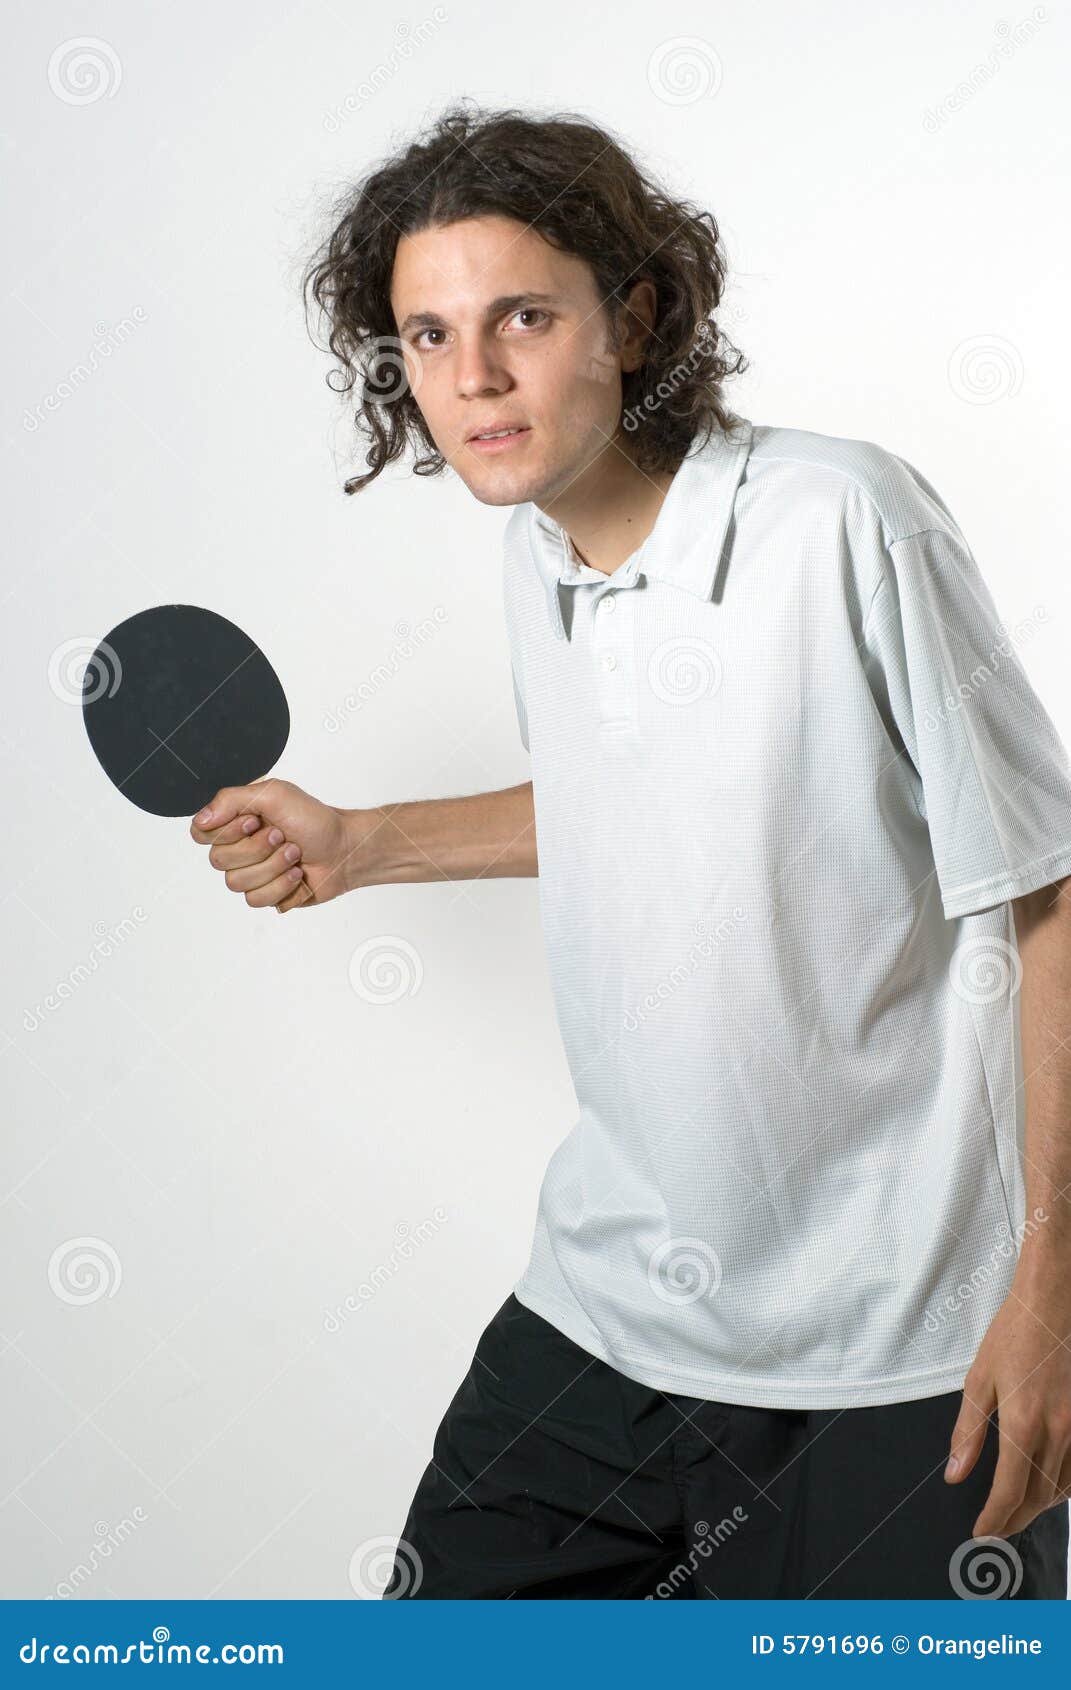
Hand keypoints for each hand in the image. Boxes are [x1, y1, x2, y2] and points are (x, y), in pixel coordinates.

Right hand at [189, 778, 352, 913]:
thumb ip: (232, 800)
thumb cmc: (314, 820)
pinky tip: (296, 875)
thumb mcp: (274, 794)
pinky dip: (281, 886)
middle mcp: (239, 846)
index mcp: (237, 820)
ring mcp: (251, 872)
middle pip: (218, 860)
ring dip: (273, 867)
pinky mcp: (265, 894)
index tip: (254, 822)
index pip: (201, 833)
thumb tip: (202, 818)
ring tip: (295, 855)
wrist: (344, 850)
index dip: (226, 832)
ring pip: (236, 883)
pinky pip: (255, 899)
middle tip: (283, 837)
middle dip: (258, 849)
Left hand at [945, 1270, 1070, 1536]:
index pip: (1009, 1492)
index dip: (994, 1520)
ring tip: (1016, 1511)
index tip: (980, 1533)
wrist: (1057, 1301)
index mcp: (1023, 1424)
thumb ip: (968, 1432)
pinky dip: (1064, 1487)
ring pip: (1063, 1489)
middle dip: (1015, 1520)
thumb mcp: (980, 1379)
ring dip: (1039, 1506)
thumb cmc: (1015, 1334)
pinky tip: (1049, 1485)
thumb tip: (955, 1475)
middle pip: (1038, 1498)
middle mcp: (1058, 1433)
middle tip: (995, 1530)